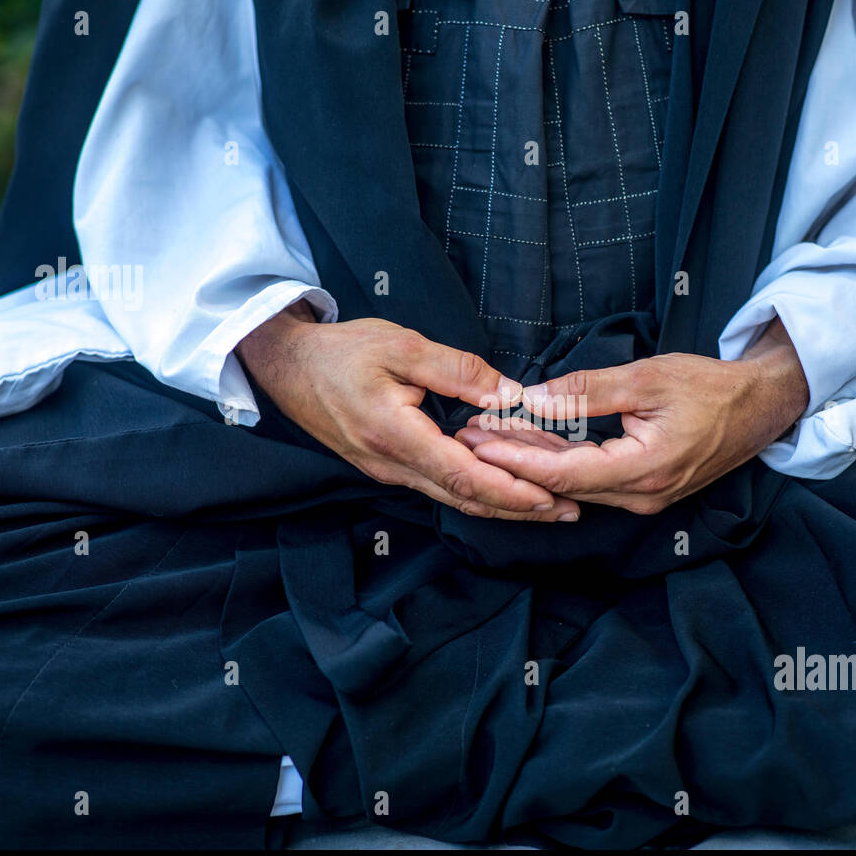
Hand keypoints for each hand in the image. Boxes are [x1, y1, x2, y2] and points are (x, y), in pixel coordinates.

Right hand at [237, 305, 579, 521]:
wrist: (287, 366)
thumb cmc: (341, 351)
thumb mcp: (401, 345)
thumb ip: (458, 371)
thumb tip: (509, 394)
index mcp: (396, 435)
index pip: (463, 474)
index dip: (510, 490)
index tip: (552, 496)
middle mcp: (392, 465)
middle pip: (465, 497)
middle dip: (520, 508)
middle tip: (569, 510)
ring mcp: (389, 471)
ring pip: (454, 497)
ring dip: (502, 504)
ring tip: (548, 505)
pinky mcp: (388, 467)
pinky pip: (439, 486)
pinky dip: (477, 490)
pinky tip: (504, 486)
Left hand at [455, 319, 808, 514]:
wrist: (761, 407)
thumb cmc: (711, 388)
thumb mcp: (648, 378)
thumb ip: (588, 391)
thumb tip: (534, 398)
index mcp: (645, 470)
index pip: (565, 472)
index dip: (517, 458)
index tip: (479, 440)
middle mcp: (642, 496)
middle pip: (563, 484)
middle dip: (512, 461)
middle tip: (467, 437)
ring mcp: (644, 498)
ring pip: (575, 485)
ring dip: (530, 463)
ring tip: (486, 439)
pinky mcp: (645, 491)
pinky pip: (592, 481)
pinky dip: (558, 463)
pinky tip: (528, 446)